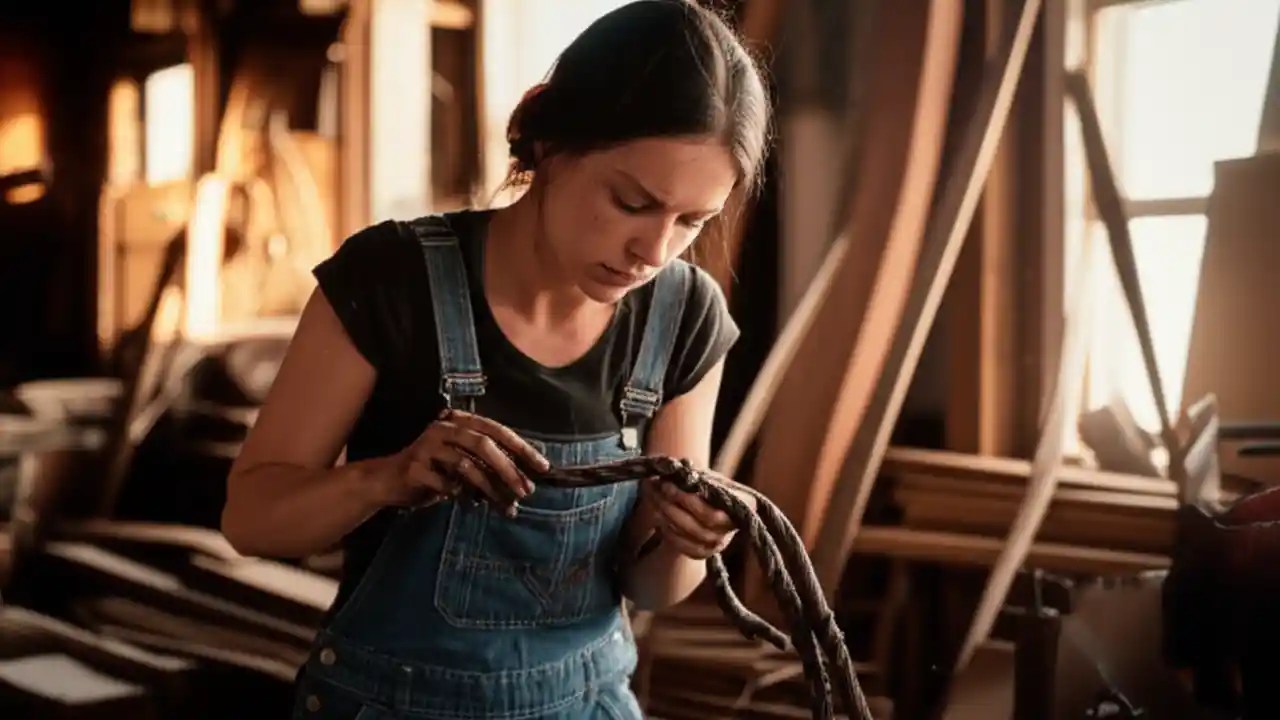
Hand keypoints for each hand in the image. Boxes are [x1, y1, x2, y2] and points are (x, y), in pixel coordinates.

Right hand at [377, 408, 550, 514]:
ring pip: (466, 465)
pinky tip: (469, 504)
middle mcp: (443, 428)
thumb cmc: (434, 472)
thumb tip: (524, 483)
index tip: (543, 467)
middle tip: (526, 490)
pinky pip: (445, 484)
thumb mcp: (463, 465)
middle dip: (508, 469)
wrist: (388, 481)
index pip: (497, 430)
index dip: (522, 448)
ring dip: (490, 488)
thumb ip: (488, 467)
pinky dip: (460, 495)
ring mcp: (426, 446)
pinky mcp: (414, 467)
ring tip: (505, 504)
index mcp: (458, 421)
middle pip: (483, 444)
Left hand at [643, 476, 755, 559]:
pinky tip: (659, 517)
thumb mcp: (706, 476)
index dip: (688, 498)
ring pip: (691, 534)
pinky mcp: (704, 553)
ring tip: (654, 498)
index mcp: (744, 503)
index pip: (715, 504)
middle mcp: (734, 526)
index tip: (666, 484)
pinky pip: (685, 547)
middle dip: (675, 505)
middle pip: (703, 521)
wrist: (707, 508)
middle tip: (656, 489)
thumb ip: (695, 474)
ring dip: (668, 515)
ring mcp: (719, 543)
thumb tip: (678, 468)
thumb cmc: (709, 487)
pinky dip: (669, 533)